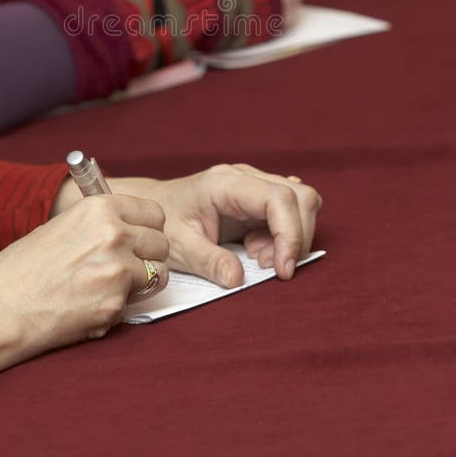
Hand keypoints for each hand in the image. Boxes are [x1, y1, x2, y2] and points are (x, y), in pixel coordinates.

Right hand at [0, 194, 168, 372]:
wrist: (1, 309)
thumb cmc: (23, 268)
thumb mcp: (61, 225)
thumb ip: (97, 222)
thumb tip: (123, 222)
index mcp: (100, 208)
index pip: (154, 212)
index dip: (149, 227)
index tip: (142, 236)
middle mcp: (114, 234)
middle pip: (161, 243)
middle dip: (149, 255)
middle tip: (128, 265)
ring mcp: (118, 270)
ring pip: (159, 274)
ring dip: (144, 282)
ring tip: (114, 286)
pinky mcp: (115, 304)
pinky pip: (136, 303)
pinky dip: (120, 306)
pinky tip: (93, 304)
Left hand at [105, 165, 322, 287]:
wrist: (153, 208)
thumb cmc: (164, 225)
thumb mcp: (179, 247)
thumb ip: (208, 261)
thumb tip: (238, 279)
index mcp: (225, 184)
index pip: (278, 197)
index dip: (290, 233)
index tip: (283, 269)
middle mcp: (245, 177)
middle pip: (300, 196)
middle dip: (296, 237)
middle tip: (267, 266)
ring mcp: (254, 184)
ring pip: (302, 201)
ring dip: (291, 236)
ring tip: (257, 257)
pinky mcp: (259, 197)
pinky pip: (290, 211)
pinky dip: (284, 235)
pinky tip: (255, 249)